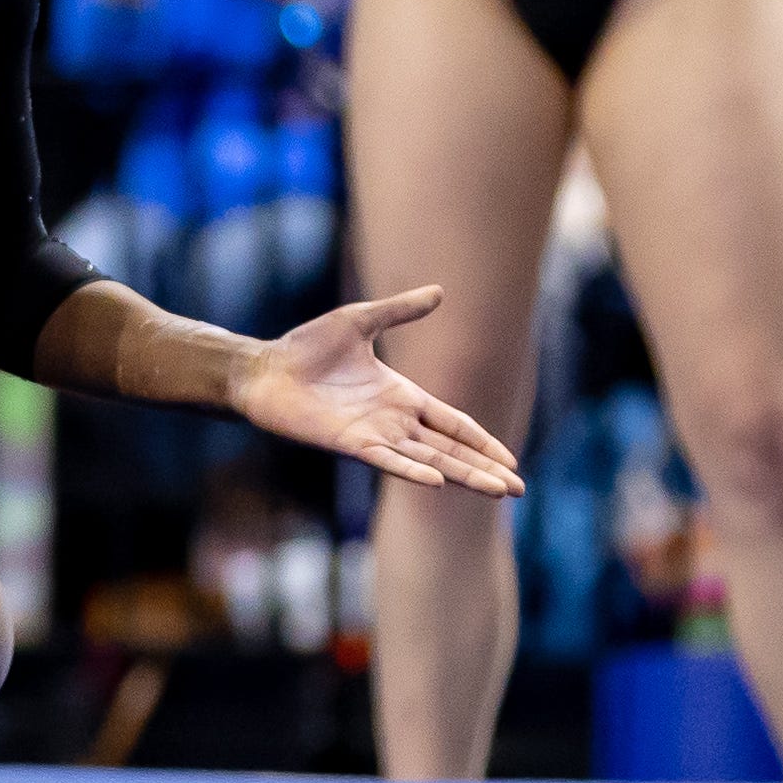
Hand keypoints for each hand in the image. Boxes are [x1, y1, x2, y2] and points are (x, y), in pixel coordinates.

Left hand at [231, 286, 522, 496]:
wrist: (263, 368)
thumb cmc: (305, 347)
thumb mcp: (359, 321)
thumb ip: (399, 311)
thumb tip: (440, 291)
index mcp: (401, 397)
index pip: (453, 424)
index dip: (481, 441)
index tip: (512, 461)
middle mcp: (393, 422)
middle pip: (449, 451)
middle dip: (484, 469)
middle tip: (518, 490)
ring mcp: (373, 436)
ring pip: (429, 461)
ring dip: (462, 476)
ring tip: (497, 491)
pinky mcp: (349, 444)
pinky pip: (388, 461)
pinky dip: (412, 471)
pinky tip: (438, 481)